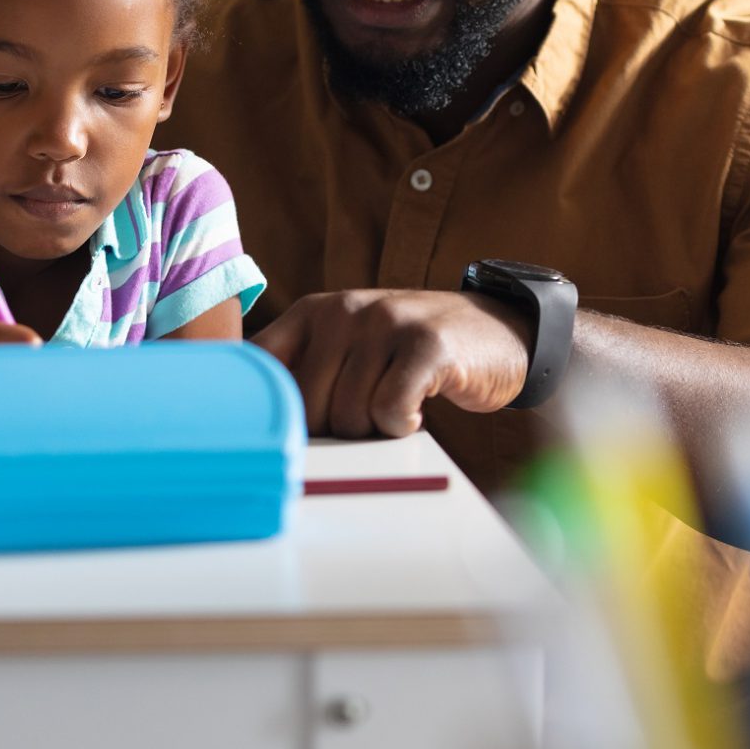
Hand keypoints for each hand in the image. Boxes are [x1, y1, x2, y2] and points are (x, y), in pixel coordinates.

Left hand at [252, 289, 529, 438]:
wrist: (499, 330)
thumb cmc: (410, 353)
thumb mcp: (349, 347)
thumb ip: (303, 373)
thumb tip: (250, 427)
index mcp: (313, 312)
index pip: (258, 365)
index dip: (262, 409)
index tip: (267, 437)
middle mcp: (343, 310)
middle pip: (306, 407)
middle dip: (333, 432)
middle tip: (364, 420)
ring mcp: (386, 323)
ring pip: (349, 415)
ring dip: (374, 431)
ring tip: (394, 407)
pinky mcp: (427, 345)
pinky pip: (390, 411)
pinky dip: (403, 425)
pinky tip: (417, 409)